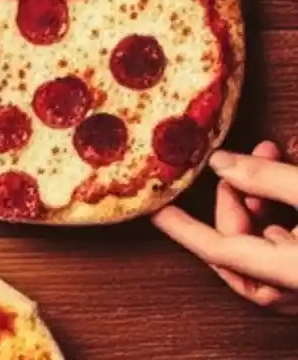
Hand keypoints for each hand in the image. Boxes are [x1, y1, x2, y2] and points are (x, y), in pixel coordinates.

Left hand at [153, 141, 297, 313]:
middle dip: (236, 204)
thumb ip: (269, 179)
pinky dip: (281, 228)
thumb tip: (221, 164)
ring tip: (269, 169)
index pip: (218, 251)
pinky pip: (286, 260)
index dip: (182, 227)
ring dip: (260, 211)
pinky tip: (289, 200)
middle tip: (242, 166)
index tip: (155, 210)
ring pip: (265, 254)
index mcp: (292, 275)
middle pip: (242, 252)